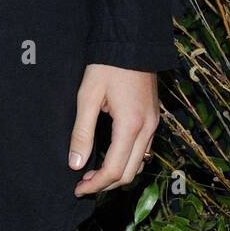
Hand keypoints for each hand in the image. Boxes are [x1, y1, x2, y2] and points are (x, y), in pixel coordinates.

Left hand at [68, 65, 159, 195]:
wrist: (131, 42)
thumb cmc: (106, 66)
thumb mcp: (87, 96)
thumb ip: (82, 132)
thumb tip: (75, 164)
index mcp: (131, 125)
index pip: (115, 169)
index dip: (96, 184)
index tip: (77, 189)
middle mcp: (148, 128)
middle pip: (130, 172)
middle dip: (106, 183)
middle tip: (82, 183)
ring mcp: (154, 123)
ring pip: (139, 163)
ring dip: (118, 173)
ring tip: (93, 173)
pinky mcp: (153, 118)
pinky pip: (143, 149)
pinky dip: (128, 160)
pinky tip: (110, 155)